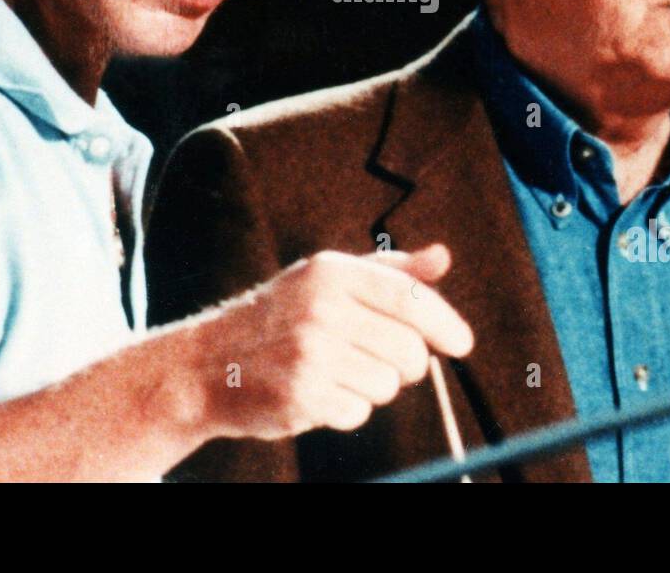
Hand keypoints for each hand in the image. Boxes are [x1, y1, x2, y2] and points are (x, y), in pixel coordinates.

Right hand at [188, 244, 473, 439]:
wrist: (206, 364)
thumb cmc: (281, 318)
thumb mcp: (328, 279)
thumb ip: (390, 271)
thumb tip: (443, 256)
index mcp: (331, 271)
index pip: (410, 298)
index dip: (446, 323)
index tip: (462, 344)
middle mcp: (320, 307)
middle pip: (409, 350)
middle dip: (406, 364)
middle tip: (378, 360)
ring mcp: (309, 352)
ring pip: (388, 385)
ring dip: (373, 388)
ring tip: (336, 373)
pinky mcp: (300, 395)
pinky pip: (358, 413)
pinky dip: (346, 409)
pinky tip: (317, 392)